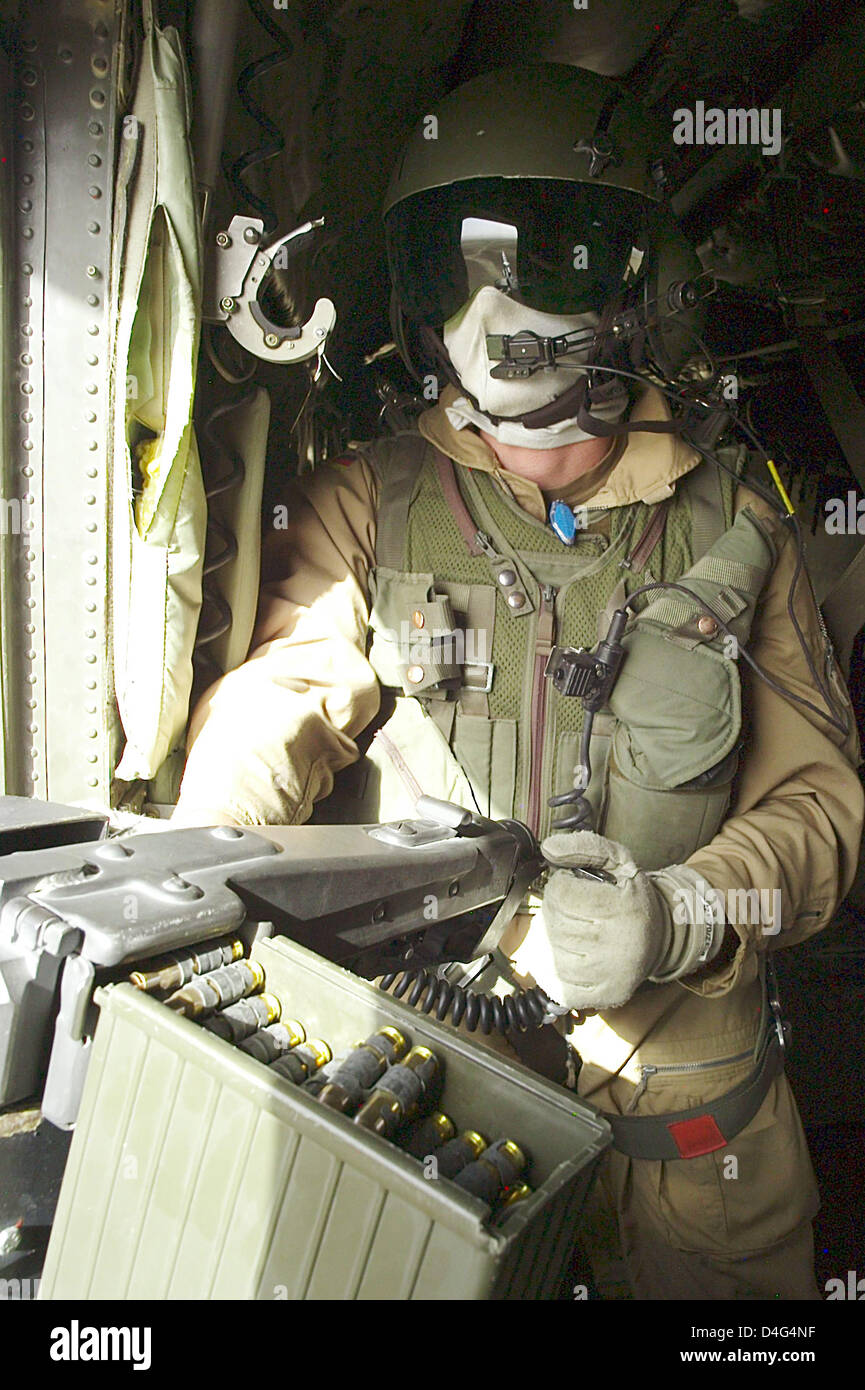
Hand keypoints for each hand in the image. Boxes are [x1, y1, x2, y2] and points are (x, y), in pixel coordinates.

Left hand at [528, 831, 725, 1011]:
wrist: (661, 936)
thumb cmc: (632, 897)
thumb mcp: (619, 862)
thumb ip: (585, 847)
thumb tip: (549, 848)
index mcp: (625, 910)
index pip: (562, 895)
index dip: (560, 885)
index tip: (570, 885)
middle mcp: (620, 947)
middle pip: (554, 923)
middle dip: (554, 909)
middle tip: (570, 906)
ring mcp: (610, 976)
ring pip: (552, 952)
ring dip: (552, 936)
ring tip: (571, 927)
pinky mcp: (603, 997)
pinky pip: (557, 984)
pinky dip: (552, 967)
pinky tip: (566, 952)